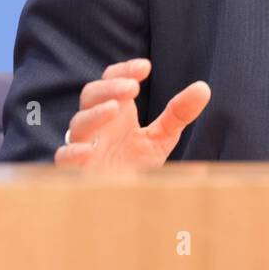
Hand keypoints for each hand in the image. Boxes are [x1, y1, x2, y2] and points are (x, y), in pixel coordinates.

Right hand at [54, 57, 210, 169]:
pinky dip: (72, 152)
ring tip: (115, 109)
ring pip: (78, 123)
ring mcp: (84, 145)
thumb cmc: (135, 163)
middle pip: (91, 94)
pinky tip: (87, 150)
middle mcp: (97, 124)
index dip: (124, 70)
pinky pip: (65, 158)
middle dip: (109, 87)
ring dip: (95, 114)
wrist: (122, 202)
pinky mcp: (76, 172)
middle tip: (132, 87)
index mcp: (116, 111)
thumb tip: (204, 87)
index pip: (112, 80)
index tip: (145, 68)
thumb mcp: (162, 137)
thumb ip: (179, 113)